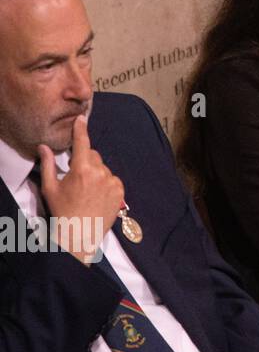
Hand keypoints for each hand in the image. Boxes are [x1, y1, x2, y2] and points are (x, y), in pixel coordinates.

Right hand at [38, 115, 122, 264]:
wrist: (80, 233)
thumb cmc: (62, 210)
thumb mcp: (50, 187)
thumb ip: (48, 164)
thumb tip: (43, 146)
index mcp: (81, 169)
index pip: (82, 143)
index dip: (81, 129)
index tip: (82, 118)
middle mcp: (100, 172)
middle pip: (93, 156)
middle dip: (85, 160)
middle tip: (76, 177)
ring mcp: (113, 181)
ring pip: (103, 168)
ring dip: (96, 173)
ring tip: (87, 191)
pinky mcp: (121, 190)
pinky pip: (112, 179)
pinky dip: (106, 183)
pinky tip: (97, 195)